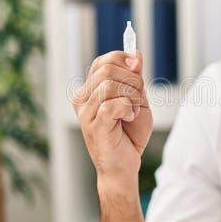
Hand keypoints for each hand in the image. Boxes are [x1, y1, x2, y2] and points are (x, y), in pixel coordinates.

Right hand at [72, 50, 151, 185]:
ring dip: (131, 95)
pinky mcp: (94, 125)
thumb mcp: (137, 99)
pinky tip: (128, 118)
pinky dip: (128, 108)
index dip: (124, 60)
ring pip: (110, 84)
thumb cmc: (129, 134)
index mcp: (89, 90)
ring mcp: (85, 112)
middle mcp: (82, 99)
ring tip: (133, 111)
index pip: (103, 61)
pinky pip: (114, 104)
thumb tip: (135, 54)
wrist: (124, 166)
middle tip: (138, 98)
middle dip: (132, 80)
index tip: (138, 70)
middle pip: (108, 69)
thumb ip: (135, 77)